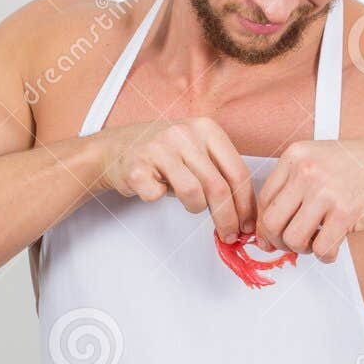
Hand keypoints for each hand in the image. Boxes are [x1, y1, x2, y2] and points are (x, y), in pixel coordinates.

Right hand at [94, 118, 255, 241]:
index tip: (248, 224)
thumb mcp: (197, 151)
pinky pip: (157, 195)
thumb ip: (220, 173)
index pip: (238, 172)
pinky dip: (158, 198)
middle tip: (229, 234)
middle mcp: (184, 134)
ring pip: (193, 193)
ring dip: (195, 208)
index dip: (246, 204)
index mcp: (206, 128)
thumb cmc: (163, 154)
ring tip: (188, 203)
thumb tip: (244, 213)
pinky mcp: (136, 165)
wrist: (115, 147)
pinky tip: (156, 189)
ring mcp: (158, 148)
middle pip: (219, 187)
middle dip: (228, 218)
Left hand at [256, 137, 363, 261]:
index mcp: (295, 155)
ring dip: (303, 250)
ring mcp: (326, 191)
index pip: (263, 199)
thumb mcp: (320, 160)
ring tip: (316, 243)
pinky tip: (332, 249)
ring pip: (293, 238)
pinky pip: (321, 248)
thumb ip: (294, 186)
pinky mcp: (346, 211)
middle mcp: (306, 171)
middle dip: (279, 241)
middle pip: (271, 221)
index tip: (272, 235)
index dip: (265, 224)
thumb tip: (268, 227)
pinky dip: (325, 256)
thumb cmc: (363, 165)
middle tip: (292, 244)